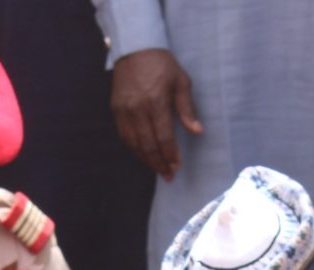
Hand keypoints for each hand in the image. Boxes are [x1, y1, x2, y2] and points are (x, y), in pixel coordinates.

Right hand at [110, 48, 203, 180]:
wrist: (135, 49)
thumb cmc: (162, 65)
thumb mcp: (181, 81)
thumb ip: (187, 108)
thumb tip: (197, 131)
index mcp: (156, 101)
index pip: (163, 136)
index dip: (170, 155)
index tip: (177, 166)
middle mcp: (137, 109)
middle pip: (148, 145)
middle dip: (159, 163)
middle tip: (168, 175)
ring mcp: (124, 110)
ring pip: (134, 144)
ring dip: (146, 160)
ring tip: (157, 169)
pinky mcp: (116, 110)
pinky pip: (124, 136)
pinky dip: (134, 149)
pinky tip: (143, 154)